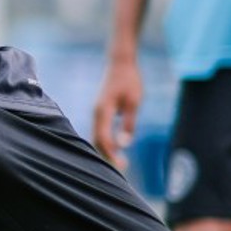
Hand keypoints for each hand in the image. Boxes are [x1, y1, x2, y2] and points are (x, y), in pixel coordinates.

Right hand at [91, 54, 144, 169]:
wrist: (120, 63)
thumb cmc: (129, 81)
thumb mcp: (134, 102)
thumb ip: (128, 123)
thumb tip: (124, 144)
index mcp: (103, 111)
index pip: (103, 138)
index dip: (111, 153)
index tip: (122, 165)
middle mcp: (96, 113)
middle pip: (97, 140)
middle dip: (108, 155)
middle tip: (123, 167)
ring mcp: (97, 112)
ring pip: (97, 136)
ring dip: (106, 149)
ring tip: (120, 161)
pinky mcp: (100, 111)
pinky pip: (100, 131)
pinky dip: (105, 141)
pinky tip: (115, 148)